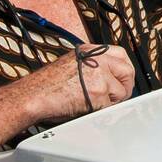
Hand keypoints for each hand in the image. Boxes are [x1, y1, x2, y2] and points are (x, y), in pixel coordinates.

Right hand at [21, 43, 135, 122]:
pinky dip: (103, 111)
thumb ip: (91, 65)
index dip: (124, 70)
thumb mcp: (72, 64)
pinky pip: (111, 106)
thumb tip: (109, 77)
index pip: (121, 54)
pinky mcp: (99, 92)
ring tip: (96, 103)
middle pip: (128, 71)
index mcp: (90, 50)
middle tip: (118, 96)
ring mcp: (99, 74)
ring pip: (122, 91)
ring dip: (112, 101)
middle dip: (126, 86)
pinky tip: (89, 108)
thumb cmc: (46, 84)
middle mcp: (97, 59)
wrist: (33, 95)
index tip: (123, 79)